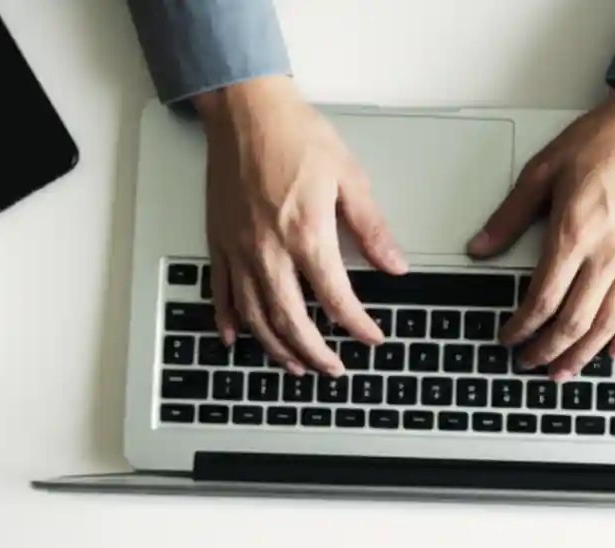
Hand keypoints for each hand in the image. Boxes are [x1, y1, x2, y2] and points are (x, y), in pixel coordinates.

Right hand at [195, 77, 406, 374]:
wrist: (246, 110)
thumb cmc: (295, 136)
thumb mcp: (349, 177)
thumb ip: (371, 228)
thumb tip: (395, 265)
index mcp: (305, 235)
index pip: (335, 297)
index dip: (357, 325)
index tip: (372, 338)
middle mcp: (268, 250)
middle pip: (290, 320)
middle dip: (315, 353)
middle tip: (333, 369)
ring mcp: (239, 249)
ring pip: (254, 316)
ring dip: (276, 348)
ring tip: (295, 365)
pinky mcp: (219, 241)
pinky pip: (220, 292)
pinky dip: (228, 321)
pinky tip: (235, 338)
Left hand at [468, 87, 614, 380]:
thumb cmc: (604, 140)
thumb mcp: (543, 170)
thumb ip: (509, 216)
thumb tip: (479, 247)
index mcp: (573, 233)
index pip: (541, 299)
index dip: (520, 328)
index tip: (508, 338)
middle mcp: (607, 254)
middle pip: (573, 322)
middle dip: (546, 351)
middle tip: (528, 363)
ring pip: (608, 324)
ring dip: (583, 354)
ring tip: (563, 371)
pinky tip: (613, 351)